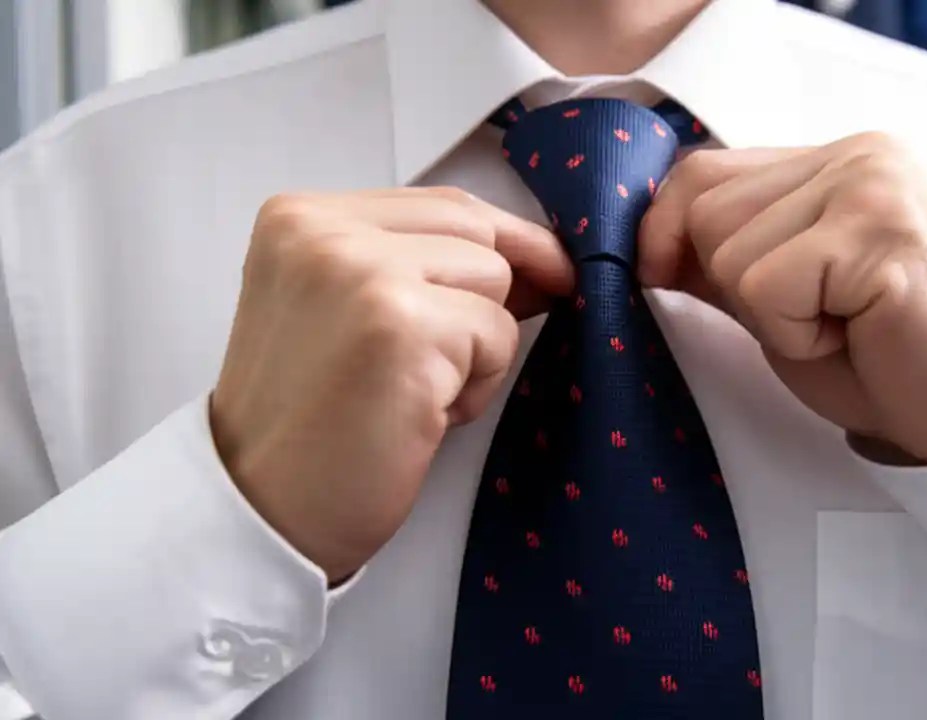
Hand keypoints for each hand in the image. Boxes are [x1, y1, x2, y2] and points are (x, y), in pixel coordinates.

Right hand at [211, 188, 572, 580]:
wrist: (262, 512)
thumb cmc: (313, 424)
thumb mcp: (349, 312)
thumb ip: (421, 268)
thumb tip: (541, 259)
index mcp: (299, 217)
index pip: (442, 202)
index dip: (505, 242)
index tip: (543, 274)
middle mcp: (322, 230)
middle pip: (475, 230)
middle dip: (495, 295)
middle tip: (456, 362)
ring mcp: (360, 271)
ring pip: (493, 279)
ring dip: (479, 346)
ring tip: (415, 392)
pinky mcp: (401, 323)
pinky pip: (497, 335)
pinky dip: (478, 385)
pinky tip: (420, 414)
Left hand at [639, 134, 926, 463]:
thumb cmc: (880, 360)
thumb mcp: (784, 297)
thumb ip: (727, 254)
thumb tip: (645, 243)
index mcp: (839, 157)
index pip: (703, 168)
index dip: (665, 231)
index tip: (663, 279)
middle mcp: (859, 152)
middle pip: (706, 208)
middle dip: (734, 286)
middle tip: (816, 320)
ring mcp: (873, 184)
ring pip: (727, 250)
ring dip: (769, 316)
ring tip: (840, 327)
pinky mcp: (879, 232)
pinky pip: (766, 285)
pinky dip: (793, 334)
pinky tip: (853, 336)